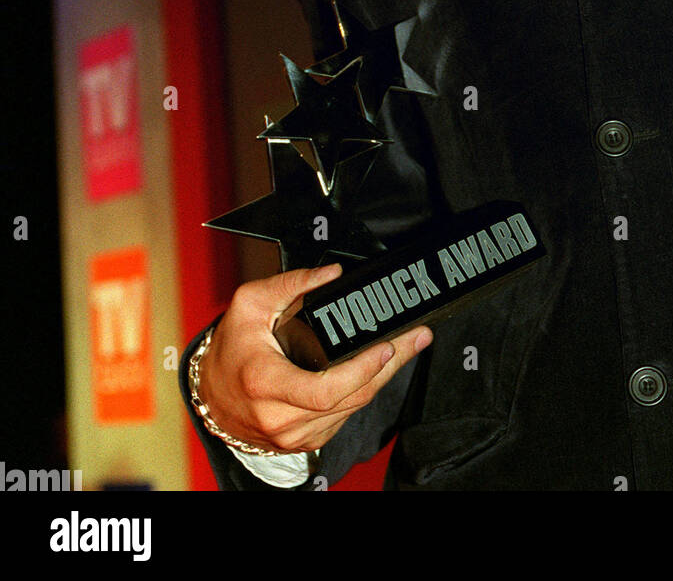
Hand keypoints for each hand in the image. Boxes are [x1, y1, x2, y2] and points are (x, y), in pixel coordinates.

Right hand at [196, 263, 431, 452]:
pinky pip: (343, 417)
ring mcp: (293, 434)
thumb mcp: (250, 304)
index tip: (386, 346)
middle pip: (350, 398)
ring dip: (383, 379)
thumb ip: (292, 284)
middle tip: (417, 338)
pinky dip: (363, 392)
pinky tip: (379, 369)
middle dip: (391, 366)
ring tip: (407, 347)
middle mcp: (280, 416)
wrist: (212, 395)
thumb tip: (332, 274)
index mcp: (265, 382)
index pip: (324, 389)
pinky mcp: (304, 441)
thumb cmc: (231, 349)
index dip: (362, 370)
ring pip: (352, 410)